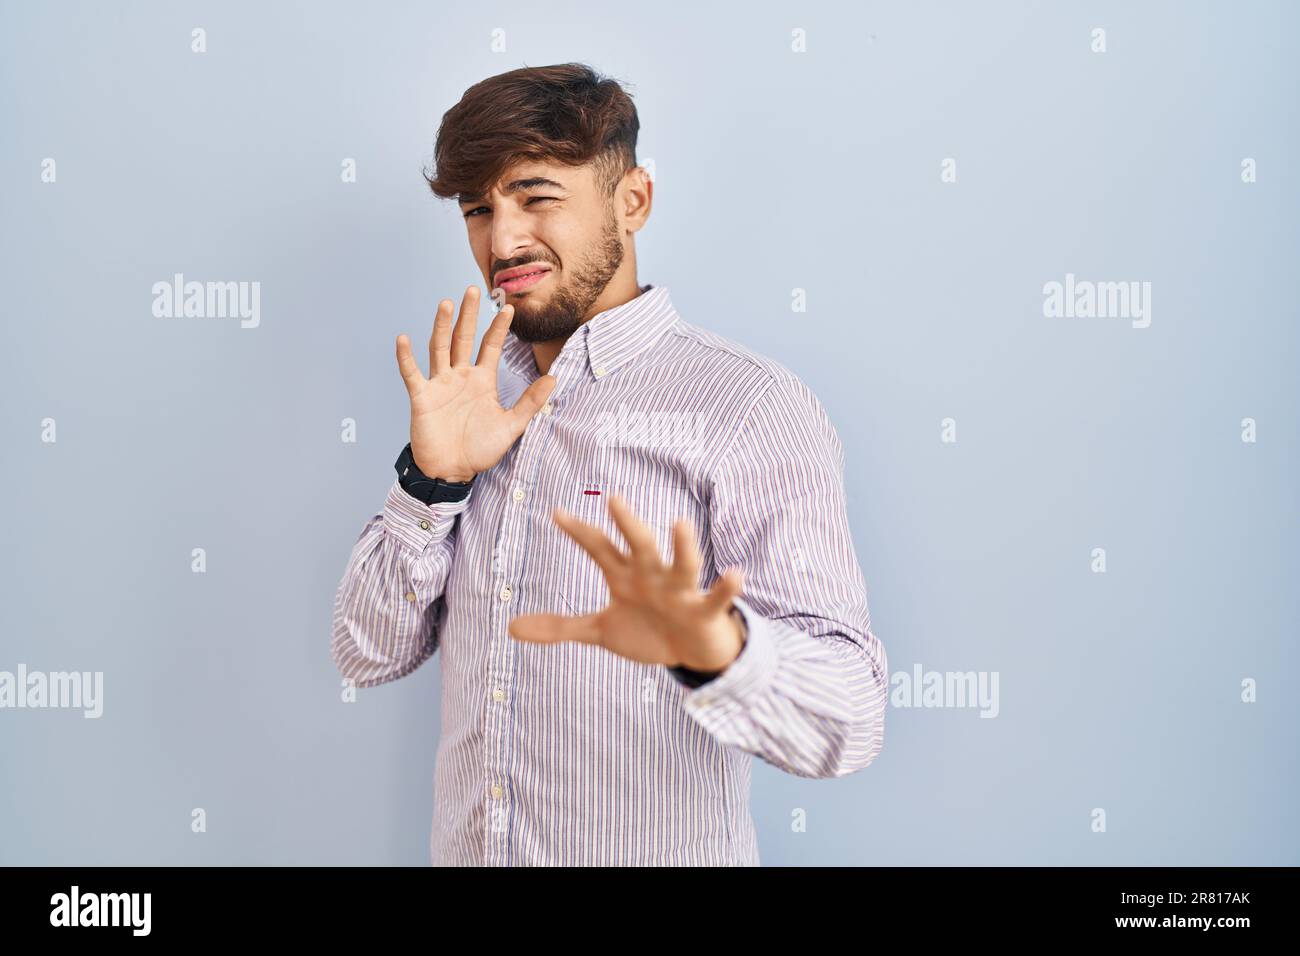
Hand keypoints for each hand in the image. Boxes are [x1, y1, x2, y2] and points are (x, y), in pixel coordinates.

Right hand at [396, 286, 556, 481]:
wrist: (452, 471)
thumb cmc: (480, 450)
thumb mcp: (511, 426)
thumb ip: (531, 402)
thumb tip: (554, 379)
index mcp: (482, 380)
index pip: (491, 347)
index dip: (499, 328)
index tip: (509, 308)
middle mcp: (460, 376)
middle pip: (464, 338)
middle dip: (469, 315)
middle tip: (474, 289)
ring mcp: (440, 384)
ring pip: (440, 348)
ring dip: (441, 326)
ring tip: (446, 303)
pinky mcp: (422, 397)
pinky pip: (412, 374)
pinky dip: (406, 357)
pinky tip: (404, 339)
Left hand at [507, 493, 746, 672]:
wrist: (690, 652)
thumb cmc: (648, 632)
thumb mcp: (600, 631)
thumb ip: (560, 626)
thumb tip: (510, 627)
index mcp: (625, 576)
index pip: (599, 548)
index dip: (580, 532)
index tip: (556, 513)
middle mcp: (652, 576)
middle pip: (639, 545)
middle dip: (628, 524)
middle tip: (614, 499)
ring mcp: (680, 591)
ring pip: (681, 564)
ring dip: (682, 546)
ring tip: (679, 523)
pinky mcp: (703, 610)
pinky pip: (716, 597)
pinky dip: (726, 587)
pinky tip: (736, 575)